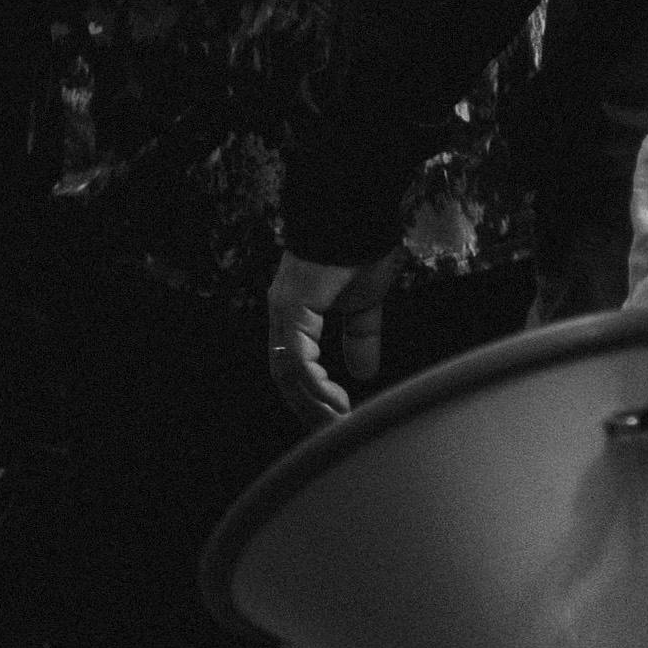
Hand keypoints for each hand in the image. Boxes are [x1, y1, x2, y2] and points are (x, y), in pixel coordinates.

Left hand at [265, 250, 393, 423]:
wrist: (356, 216)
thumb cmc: (360, 250)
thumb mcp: (365, 304)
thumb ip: (360, 336)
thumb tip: (363, 372)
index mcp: (296, 315)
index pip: (294, 365)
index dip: (313, 394)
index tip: (339, 414)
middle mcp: (282, 315)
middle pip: (285, 375)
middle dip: (309, 408)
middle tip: (337, 431)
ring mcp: (282, 311)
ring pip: (286, 372)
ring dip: (312, 403)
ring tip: (340, 422)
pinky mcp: (291, 307)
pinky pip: (294, 356)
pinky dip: (312, 383)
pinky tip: (334, 399)